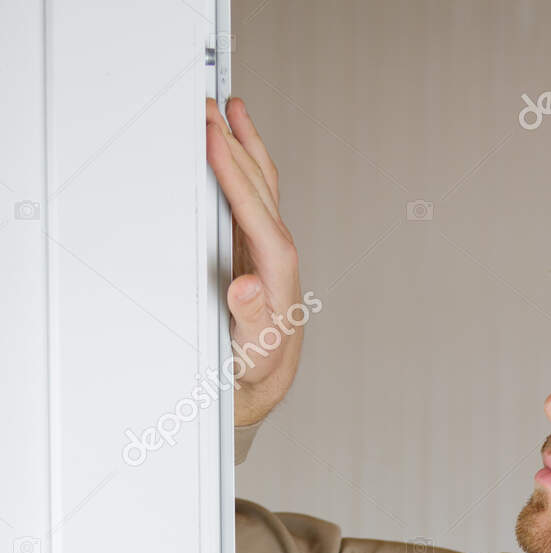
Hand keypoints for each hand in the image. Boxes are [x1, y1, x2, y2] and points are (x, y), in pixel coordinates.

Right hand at [205, 95, 306, 427]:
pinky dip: (243, 168)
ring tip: (232, 109)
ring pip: (260, 189)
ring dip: (246, 147)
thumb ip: (252, 323)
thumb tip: (247, 286)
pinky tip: (233, 146)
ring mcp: (267, 251)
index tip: (215, 142)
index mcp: (277, 281)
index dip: (236, 180)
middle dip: (237, 148)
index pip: (258, 219)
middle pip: (260, 194)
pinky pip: (252, 199)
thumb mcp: (251, 356)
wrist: (259, 384)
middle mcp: (277, 260)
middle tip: (211, 108)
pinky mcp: (255, 251)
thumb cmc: (253, 372)